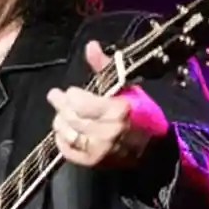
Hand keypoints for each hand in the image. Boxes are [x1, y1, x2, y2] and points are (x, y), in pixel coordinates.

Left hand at [48, 40, 169, 168]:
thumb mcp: (127, 87)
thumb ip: (105, 68)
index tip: (70, 90)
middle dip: (60, 104)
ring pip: (68, 133)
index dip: (71, 95)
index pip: (80, 102)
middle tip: (55, 96)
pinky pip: (68, 152)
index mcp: (118, 110)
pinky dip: (61, 141)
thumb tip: (90, 46)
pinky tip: (62, 132)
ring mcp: (100, 149)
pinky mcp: (94, 162)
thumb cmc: (141, 114)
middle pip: (71, 117)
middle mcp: (108, 132)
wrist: (153, 148)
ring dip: (60, 122)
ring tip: (60, 114)